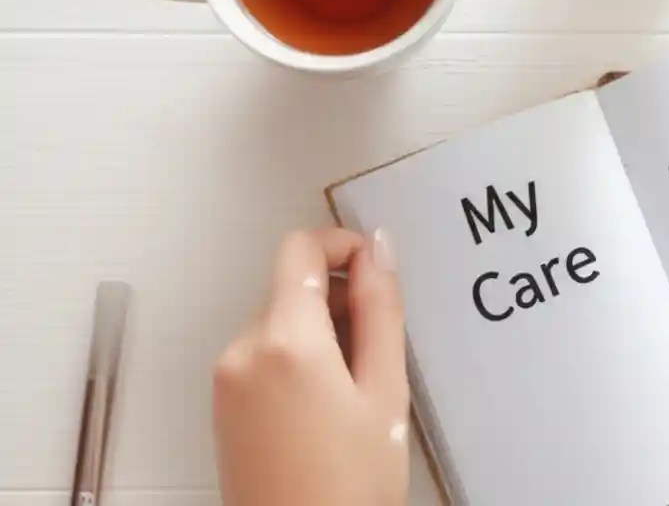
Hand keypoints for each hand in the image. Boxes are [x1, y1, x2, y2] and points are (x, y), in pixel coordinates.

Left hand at [213, 228, 408, 505]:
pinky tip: (328, 403)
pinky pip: (263, 352)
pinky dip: (298, 357)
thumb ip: (382, 311)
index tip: (375, 268)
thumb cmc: (348, 486)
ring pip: (279, 319)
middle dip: (338, 298)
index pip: (301, 249)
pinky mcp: (224, 401)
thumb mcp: (385, 391)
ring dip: (320, 330)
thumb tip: (378, 252)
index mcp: (285, 340)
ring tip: (356, 388)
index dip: (343, 245)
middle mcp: (243, 350)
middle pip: (291, 286)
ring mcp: (227, 377)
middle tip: (379, 349)